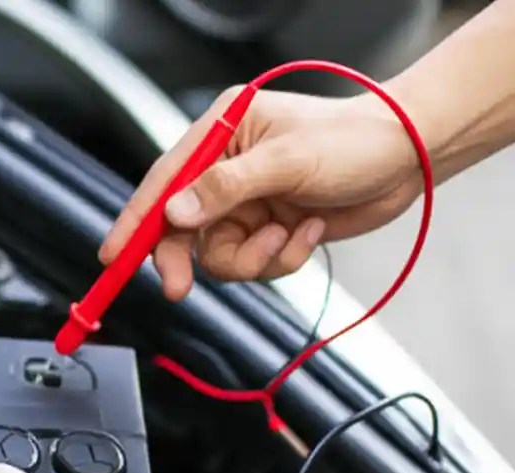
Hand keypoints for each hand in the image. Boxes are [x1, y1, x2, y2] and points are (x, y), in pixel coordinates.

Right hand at [102, 89, 424, 300]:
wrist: (411, 158)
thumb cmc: (355, 141)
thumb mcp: (287, 162)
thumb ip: (225, 188)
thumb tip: (176, 214)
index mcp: (220, 133)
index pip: (163, 182)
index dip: (133, 221)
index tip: (111, 255)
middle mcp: (225, 169)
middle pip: (180, 228)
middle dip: (185, 258)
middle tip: (179, 289)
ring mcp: (246, 202)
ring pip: (217, 254)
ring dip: (252, 257)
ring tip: (286, 237)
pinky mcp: (268, 228)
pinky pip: (253, 263)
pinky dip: (281, 257)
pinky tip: (309, 230)